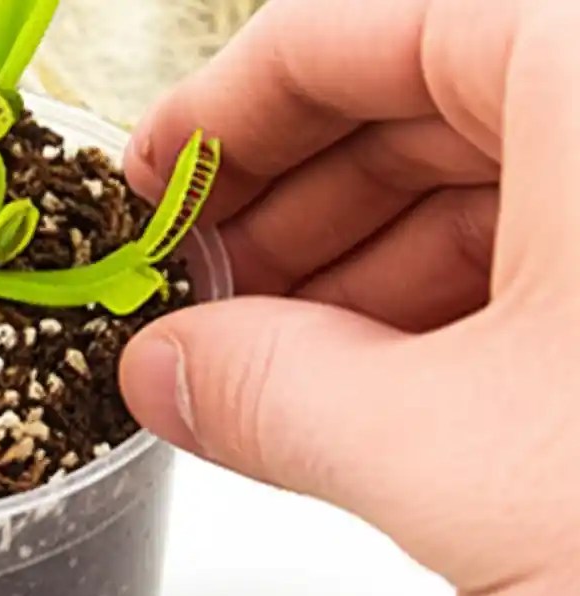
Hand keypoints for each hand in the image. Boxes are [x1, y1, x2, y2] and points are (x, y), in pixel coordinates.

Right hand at [120, 0, 579, 595]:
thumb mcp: (455, 461)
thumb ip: (270, 398)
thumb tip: (165, 370)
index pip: (344, 27)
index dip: (215, 118)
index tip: (146, 193)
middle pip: (408, 102)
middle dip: (279, 215)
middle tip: (191, 308)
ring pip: (479, 186)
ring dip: (350, 280)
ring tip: (259, 372)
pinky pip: (547, 261)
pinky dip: (440, 321)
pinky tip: (364, 395)